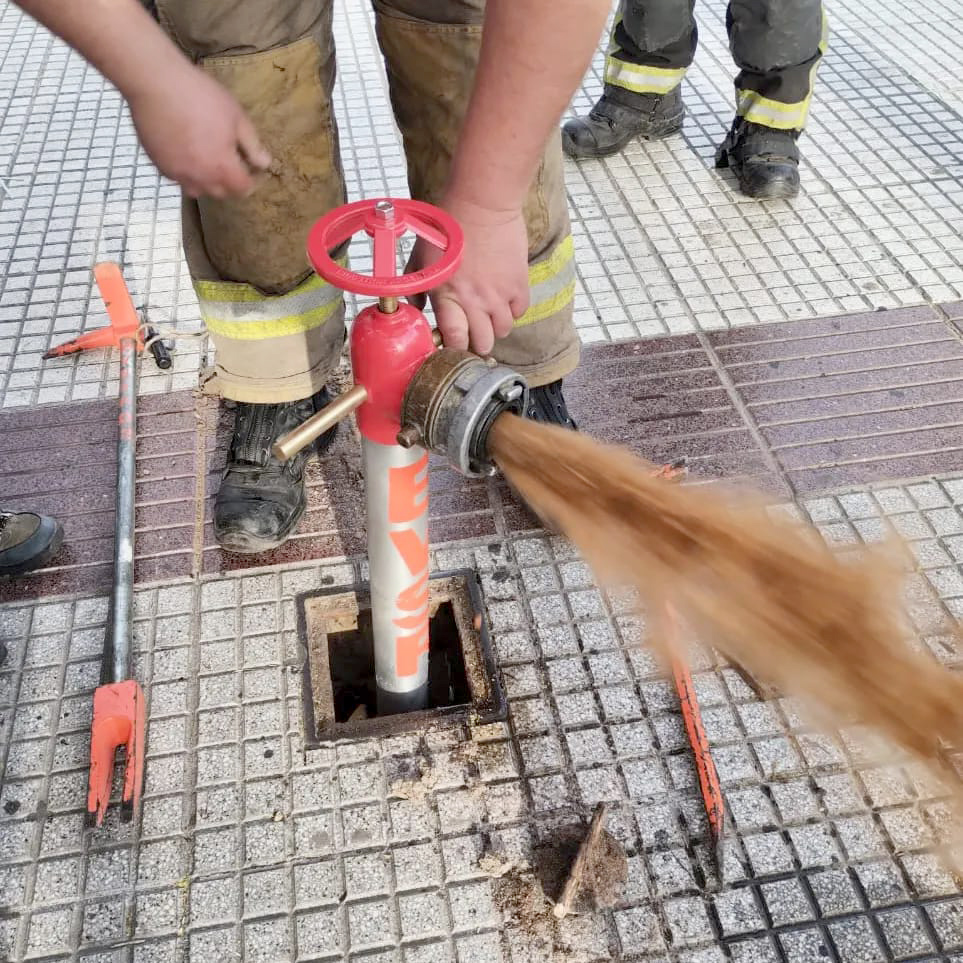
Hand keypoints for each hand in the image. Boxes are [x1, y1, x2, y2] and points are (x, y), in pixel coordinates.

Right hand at [127, 62, 271, 199]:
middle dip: (230, 181)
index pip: (243, 189)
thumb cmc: (201, 97)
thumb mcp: (236, 117)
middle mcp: (199, 178)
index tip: (253, 169)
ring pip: (198, 189)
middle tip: (231, 161)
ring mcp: (176, 173)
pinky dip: (187, 172)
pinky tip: (187, 152)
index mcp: (222, 168)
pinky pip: (178, 177)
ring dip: (207, 181)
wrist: (156, 83)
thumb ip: (252, 145)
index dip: (252, 181)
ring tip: (208, 160)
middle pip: (221, 192)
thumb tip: (264, 163)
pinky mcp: (158, 165)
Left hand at [409, 197, 528, 355]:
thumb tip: (416, 307)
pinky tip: (503, 301)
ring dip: (495, 329)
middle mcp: (474, 302)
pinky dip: (512, 311)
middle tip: (473, 336)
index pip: (455, 340)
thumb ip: (416, 287)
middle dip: (477, 344)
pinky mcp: (518, 284)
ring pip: (503, 331)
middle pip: (483, 344)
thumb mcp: (422, 258)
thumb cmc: (449, 227)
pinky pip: (519, 312)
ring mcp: (499, 295)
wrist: (483, 204)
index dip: (455, 348)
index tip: (453, 344)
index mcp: (447, 296)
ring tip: (488, 318)